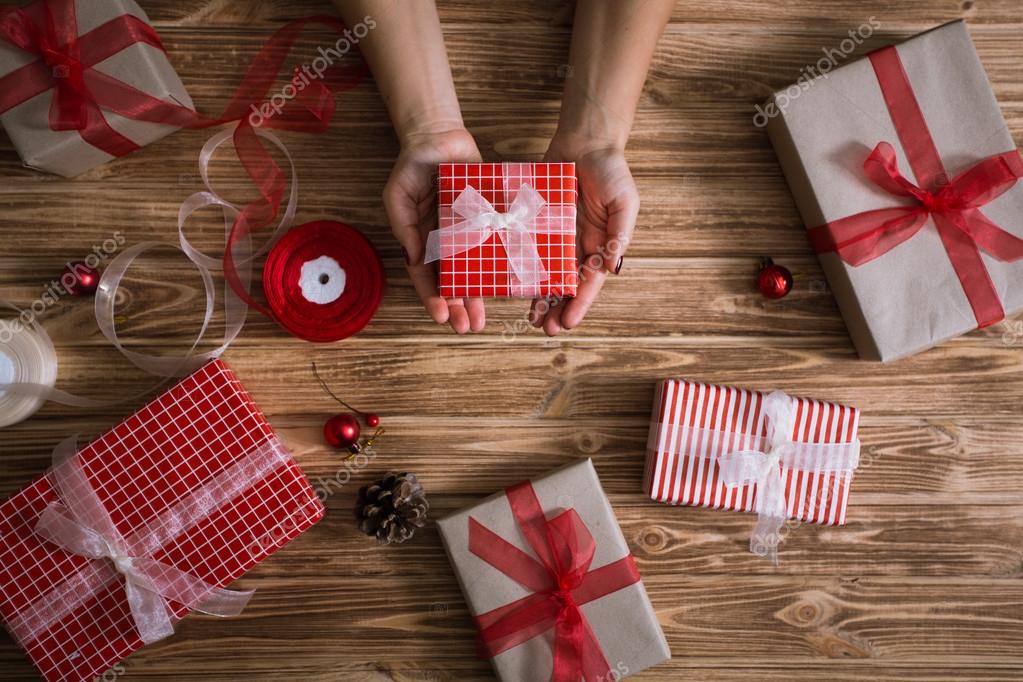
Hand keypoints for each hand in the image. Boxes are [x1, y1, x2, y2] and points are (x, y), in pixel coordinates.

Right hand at [384, 127, 485, 333]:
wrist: (440, 137)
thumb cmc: (413, 165)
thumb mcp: (398, 195)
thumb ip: (404, 226)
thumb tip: (414, 258)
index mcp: (422, 240)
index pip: (425, 276)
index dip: (432, 297)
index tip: (441, 316)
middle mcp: (446, 242)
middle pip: (451, 282)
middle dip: (458, 307)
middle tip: (466, 328)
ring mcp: (468, 234)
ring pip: (474, 272)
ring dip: (476, 297)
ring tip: (482, 320)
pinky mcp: (488, 220)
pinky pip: (495, 246)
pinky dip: (500, 266)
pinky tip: (508, 284)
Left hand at [531, 136, 639, 334]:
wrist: (585, 141)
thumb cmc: (610, 170)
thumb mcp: (624, 202)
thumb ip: (619, 234)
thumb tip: (611, 267)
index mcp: (599, 245)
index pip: (589, 283)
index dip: (580, 304)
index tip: (568, 323)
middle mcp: (576, 246)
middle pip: (566, 286)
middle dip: (558, 309)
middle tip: (546, 329)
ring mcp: (555, 237)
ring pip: (545, 275)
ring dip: (540, 298)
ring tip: (531, 320)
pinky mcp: (536, 224)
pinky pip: (527, 249)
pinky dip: (521, 268)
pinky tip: (512, 284)